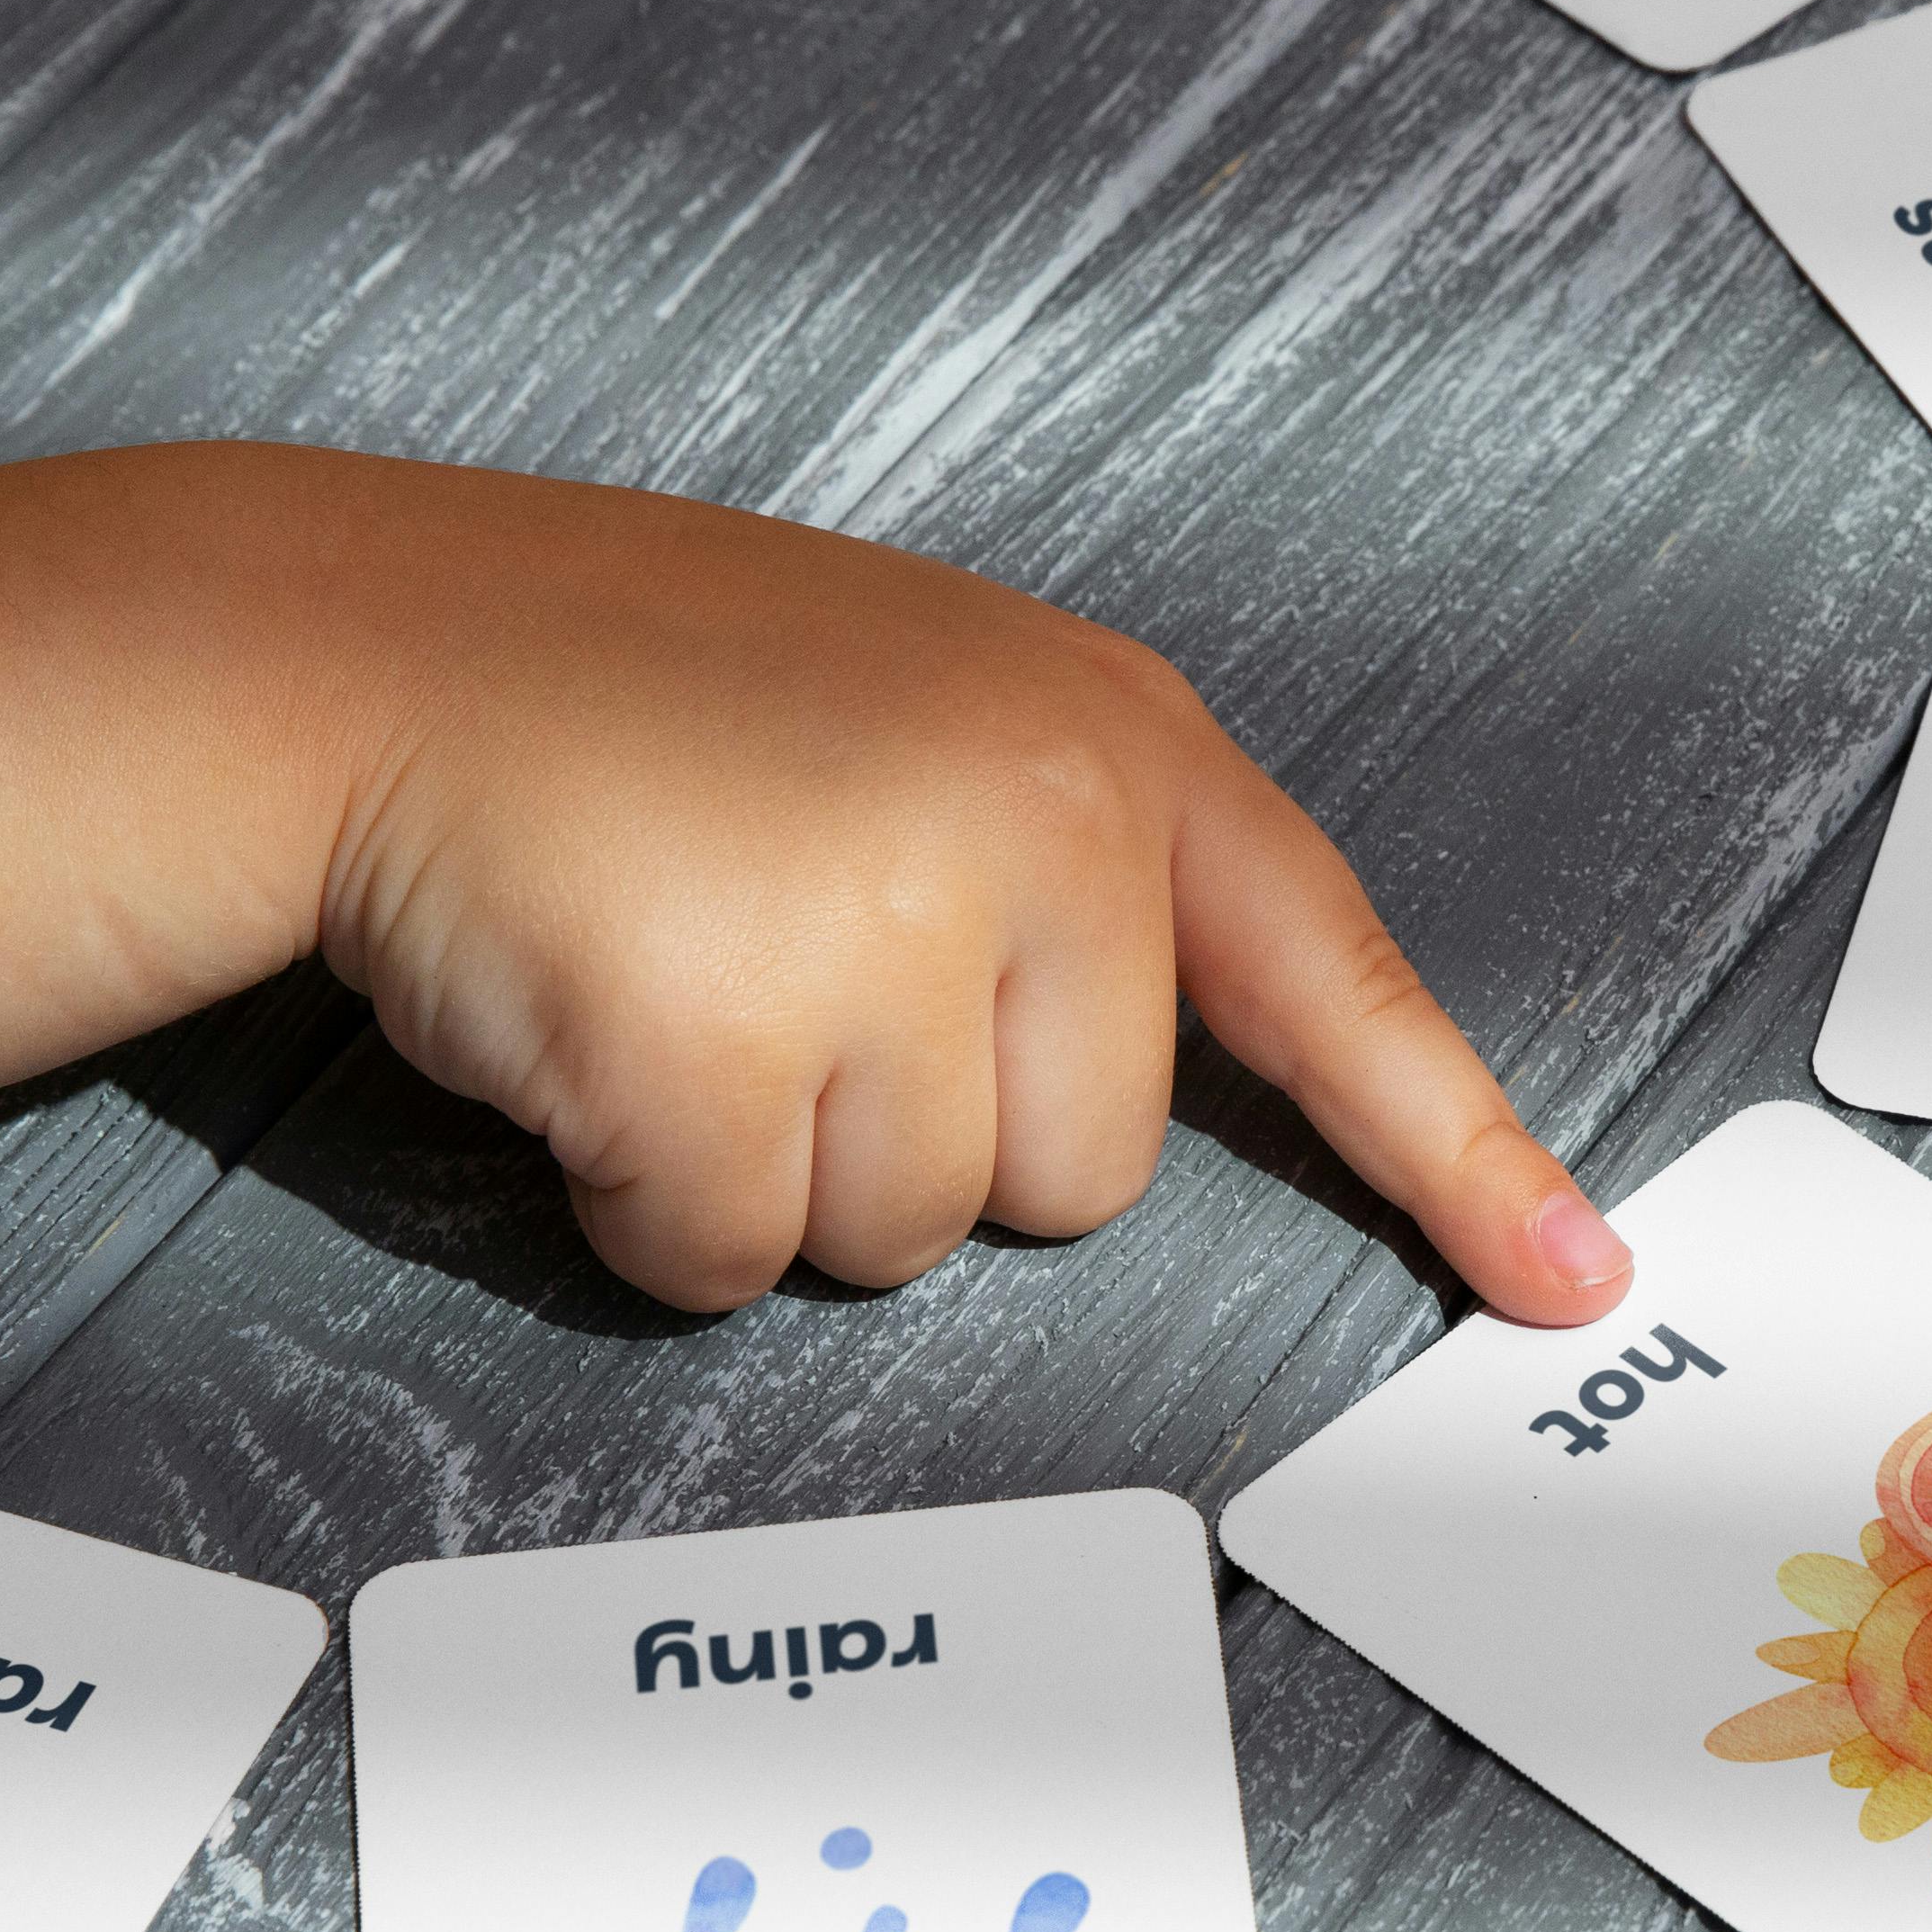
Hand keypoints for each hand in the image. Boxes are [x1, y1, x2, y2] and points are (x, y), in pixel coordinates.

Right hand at [0, 441, 1624, 1452]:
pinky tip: (573, 1026)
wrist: (353, 644)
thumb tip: (1152, 1091)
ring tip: (661, 969)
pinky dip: (640, 1201)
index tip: (1578, 1286)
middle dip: (914, 1128)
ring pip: (908, 1232)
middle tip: (763, 965)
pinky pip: (731, 1256)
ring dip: (770, 1159)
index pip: (1327, 978)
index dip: (1456, 1151)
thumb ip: (1063, 882)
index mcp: (1112, 742)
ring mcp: (890, 914)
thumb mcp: (913, 732)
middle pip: (1078, 1174)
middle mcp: (1047, 813)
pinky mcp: (724, 1029)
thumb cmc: (640, 715)